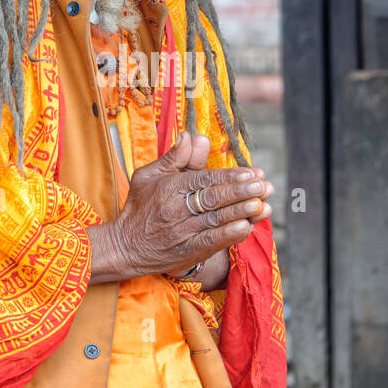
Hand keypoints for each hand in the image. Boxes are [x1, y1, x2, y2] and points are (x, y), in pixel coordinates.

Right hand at [87, 130, 272, 283]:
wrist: (124, 247)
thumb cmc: (139, 207)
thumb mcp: (148, 176)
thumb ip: (175, 158)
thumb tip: (192, 135)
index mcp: (168, 188)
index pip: (204, 179)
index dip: (230, 176)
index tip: (252, 172)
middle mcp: (175, 209)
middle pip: (214, 199)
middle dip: (242, 192)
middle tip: (264, 186)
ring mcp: (180, 232)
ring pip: (216, 220)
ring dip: (243, 212)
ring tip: (264, 204)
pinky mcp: (185, 252)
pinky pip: (210, 242)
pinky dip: (229, 235)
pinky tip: (247, 227)